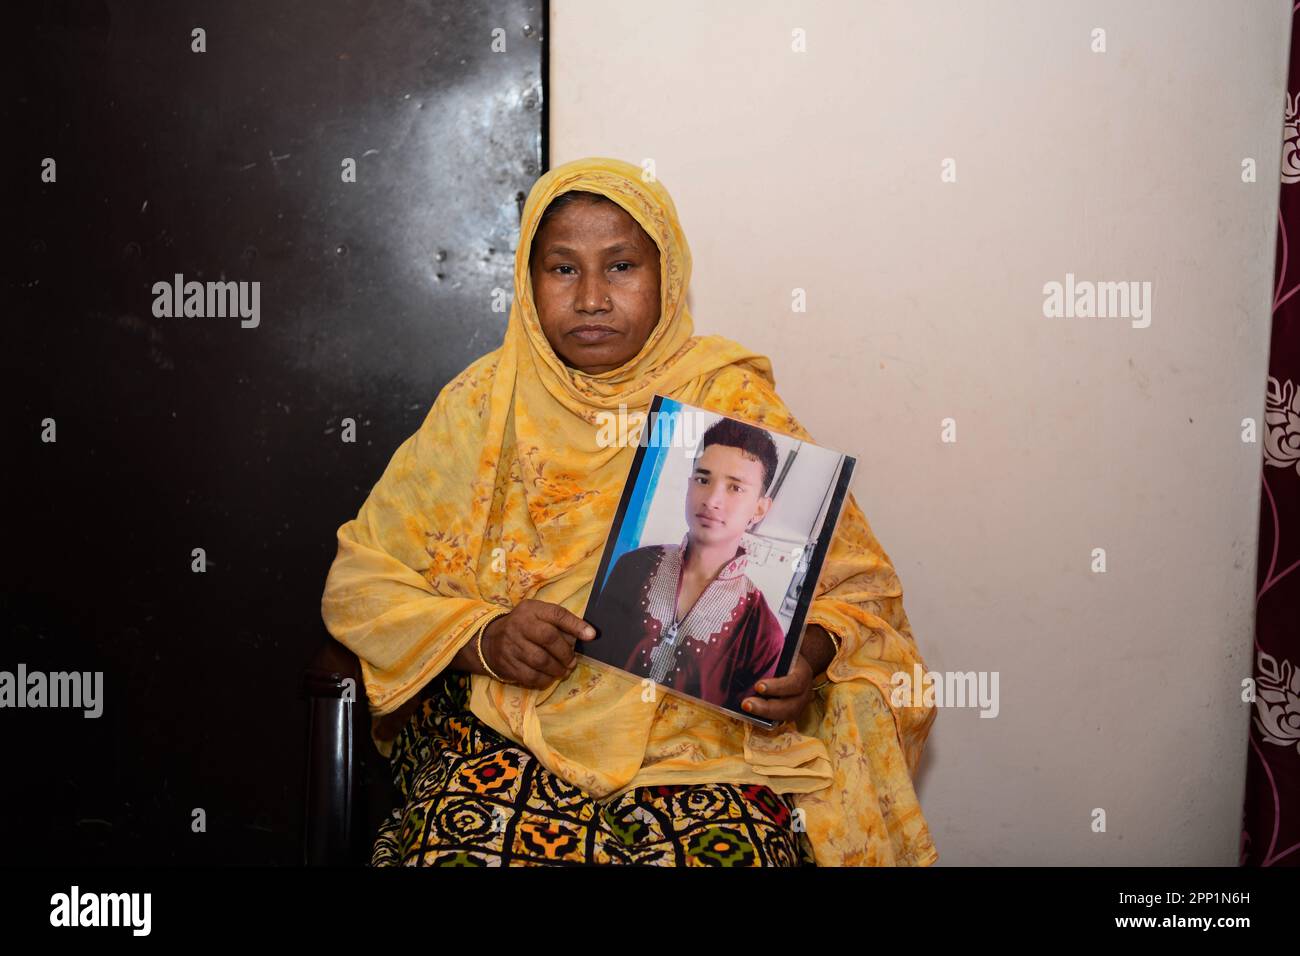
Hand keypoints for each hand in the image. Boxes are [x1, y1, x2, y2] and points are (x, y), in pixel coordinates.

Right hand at [479, 599, 595, 688]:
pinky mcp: (507, 664)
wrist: (490, 640)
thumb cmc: (524, 626)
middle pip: (549, 638)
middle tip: (572, 661)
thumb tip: (589, 634)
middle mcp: (520, 624)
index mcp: (531, 609)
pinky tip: (550, 677)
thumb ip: (562, 622)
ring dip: (557, 669)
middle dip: (566, 653)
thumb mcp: (539, 615)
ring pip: (540, 660)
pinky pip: (530, 676)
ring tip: (563, 670)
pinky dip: (545, 680)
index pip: (556, 614)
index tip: (591, 635)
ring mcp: (511, 645)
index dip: (575, 625)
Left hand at [741, 653, 812, 724]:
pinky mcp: (789, 713)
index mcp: (803, 674)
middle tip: (746, 704)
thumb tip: (741, 654)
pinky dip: (764, 719)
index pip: (794, 683)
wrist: (794, 663)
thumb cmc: (783, 655)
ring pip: (785, 717)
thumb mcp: (780, 651)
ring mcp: (798, 705)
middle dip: (767, 708)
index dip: (778, 687)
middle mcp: (804, 693)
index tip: (758, 687)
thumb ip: (767, 655)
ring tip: (746, 709)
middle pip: (790, 707)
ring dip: (764, 716)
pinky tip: (748, 715)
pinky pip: (779, 720)